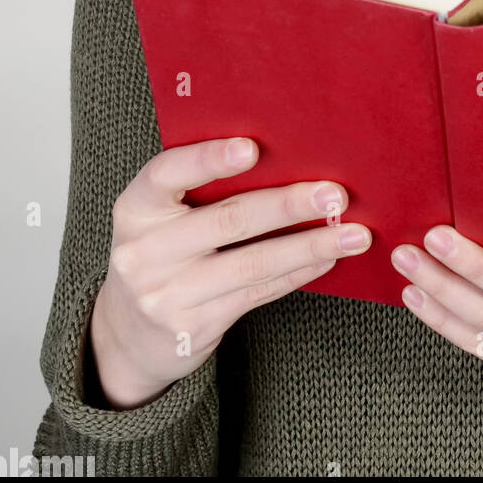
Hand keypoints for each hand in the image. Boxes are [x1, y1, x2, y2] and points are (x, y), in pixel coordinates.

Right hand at [89, 137, 371, 409]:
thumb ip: (201, 187)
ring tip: (354, 234)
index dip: (208, 159)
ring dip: (310, 246)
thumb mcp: (161, 216)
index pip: (166, 174)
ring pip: (252, 263)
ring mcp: (166, 295)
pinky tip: (328, 258)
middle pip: (228, 220)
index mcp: (135, 208)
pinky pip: (257, 293)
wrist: (128, 334)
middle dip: (288, 205)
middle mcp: (144, 252)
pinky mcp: (192, 328)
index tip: (252, 148)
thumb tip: (284, 151)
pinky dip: (298, 273)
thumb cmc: (162, 251)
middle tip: (335, 194)